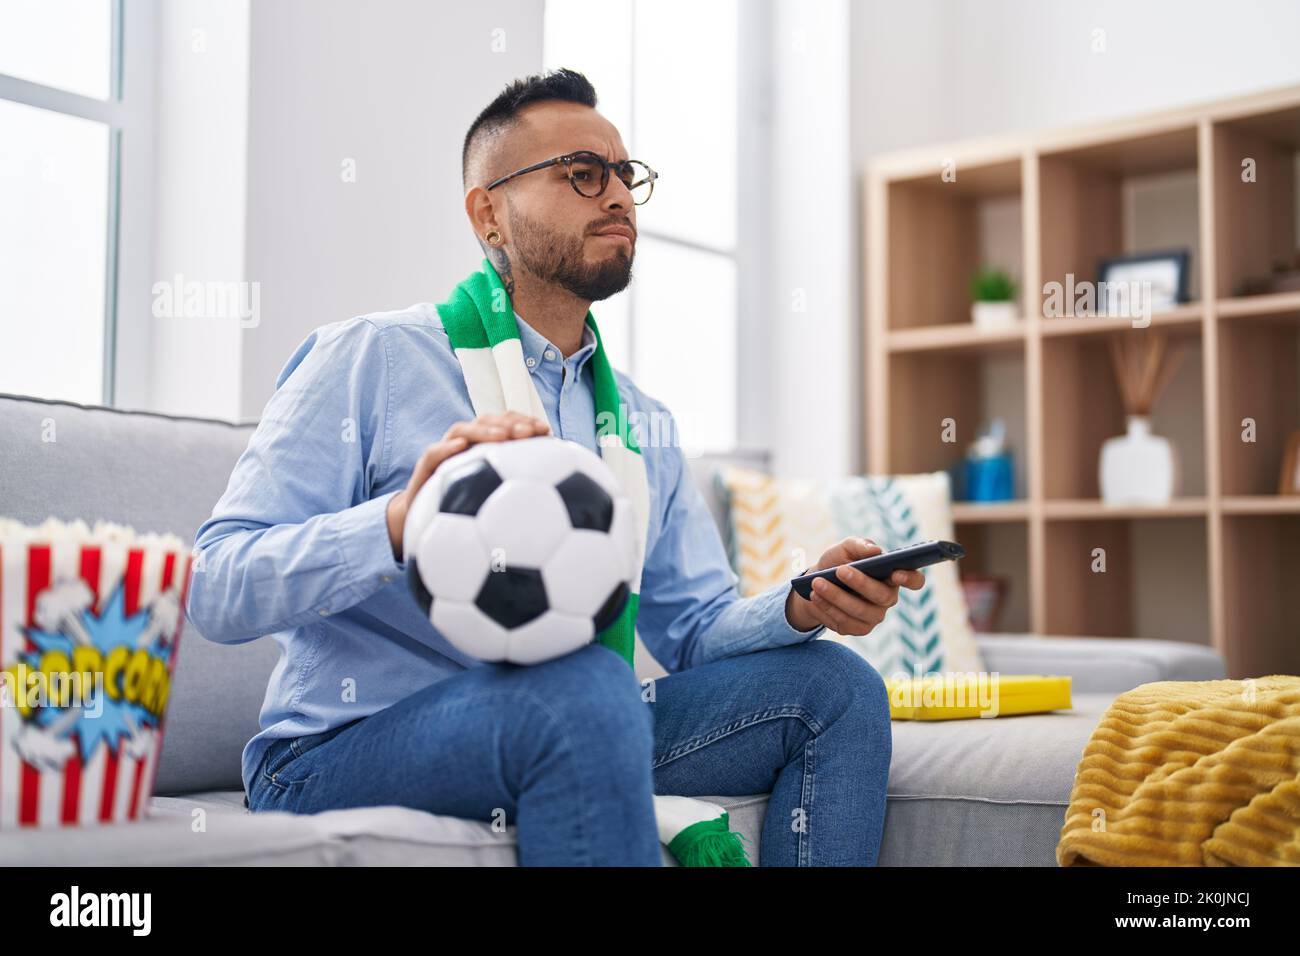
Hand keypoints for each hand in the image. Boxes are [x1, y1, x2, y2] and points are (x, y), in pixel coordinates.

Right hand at [386, 411, 550, 560]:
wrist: (426, 529)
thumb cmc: (468, 517)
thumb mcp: (497, 504)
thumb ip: (523, 492)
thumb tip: (561, 491)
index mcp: (484, 449)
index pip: (505, 425)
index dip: (524, 422)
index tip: (546, 430)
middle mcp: (465, 447)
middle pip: (485, 422)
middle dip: (508, 422)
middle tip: (528, 432)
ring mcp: (444, 455)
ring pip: (460, 431)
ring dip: (481, 430)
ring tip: (501, 435)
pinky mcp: (424, 470)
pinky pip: (433, 454)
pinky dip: (446, 448)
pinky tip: (460, 447)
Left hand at [784, 537, 926, 634]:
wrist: (816, 581)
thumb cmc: (838, 561)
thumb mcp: (845, 548)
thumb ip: (859, 545)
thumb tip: (875, 551)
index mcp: (892, 575)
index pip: (915, 580)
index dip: (910, 578)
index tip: (895, 572)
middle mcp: (888, 598)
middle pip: (882, 596)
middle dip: (859, 582)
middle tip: (839, 570)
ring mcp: (874, 616)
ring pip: (860, 611)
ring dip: (836, 596)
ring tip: (817, 583)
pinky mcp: (858, 628)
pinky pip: (845, 622)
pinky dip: (827, 608)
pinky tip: (815, 597)